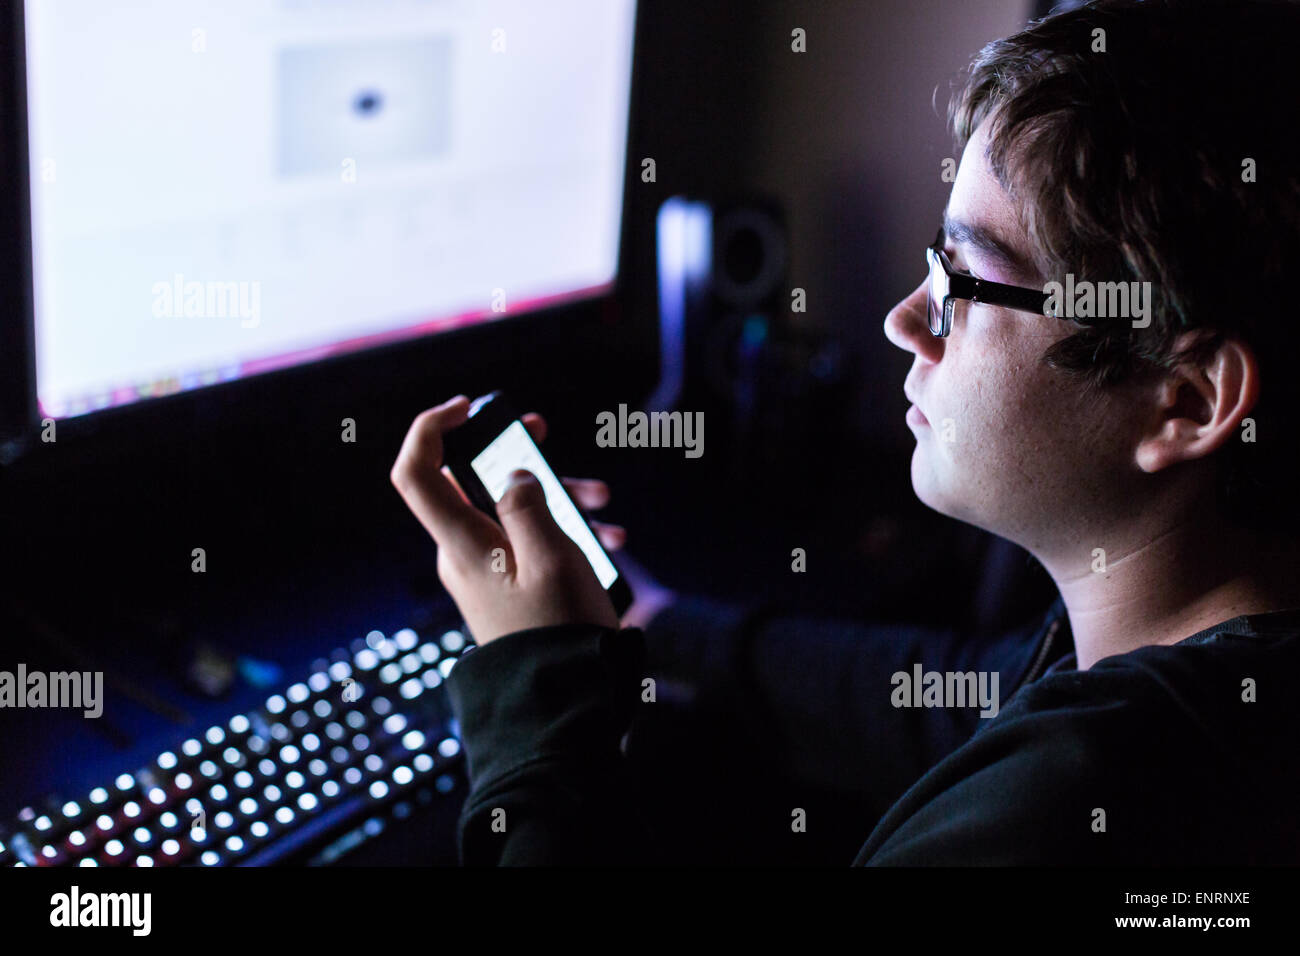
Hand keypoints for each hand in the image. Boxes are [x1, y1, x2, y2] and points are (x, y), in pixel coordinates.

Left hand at [390, 396, 619, 644]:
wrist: (565, 706)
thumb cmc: (560, 632)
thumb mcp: (553, 556)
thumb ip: (529, 502)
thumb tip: (513, 475)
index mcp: (461, 543)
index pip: (415, 472)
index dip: (431, 428)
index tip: (469, 406)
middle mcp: (465, 554)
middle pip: (473, 482)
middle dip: (512, 452)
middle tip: (543, 429)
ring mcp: (488, 572)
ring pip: (512, 510)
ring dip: (555, 494)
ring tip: (601, 499)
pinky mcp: (512, 588)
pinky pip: (530, 542)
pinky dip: (564, 530)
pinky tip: (607, 540)